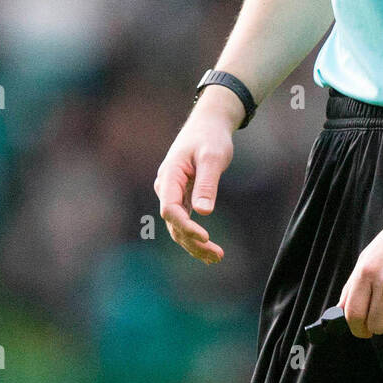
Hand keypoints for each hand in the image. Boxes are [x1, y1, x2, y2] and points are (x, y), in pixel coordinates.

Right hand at [153, 89, 238, 263]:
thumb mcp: (213, 157)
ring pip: (178, 225)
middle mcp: (166, 186)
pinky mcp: (181, 195)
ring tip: (216, 258)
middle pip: (173, 222)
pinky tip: (209, 249)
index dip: (186, 225)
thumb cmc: (210, 137)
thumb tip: (203, 211)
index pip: (170, 208)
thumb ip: (207, 183)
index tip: (206, 236)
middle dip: (192, 241)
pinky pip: (184, 220)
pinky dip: (195, 235)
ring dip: (194, 243)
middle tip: (216, 255)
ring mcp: (172, 192)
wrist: (209, 124)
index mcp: (170, 176)